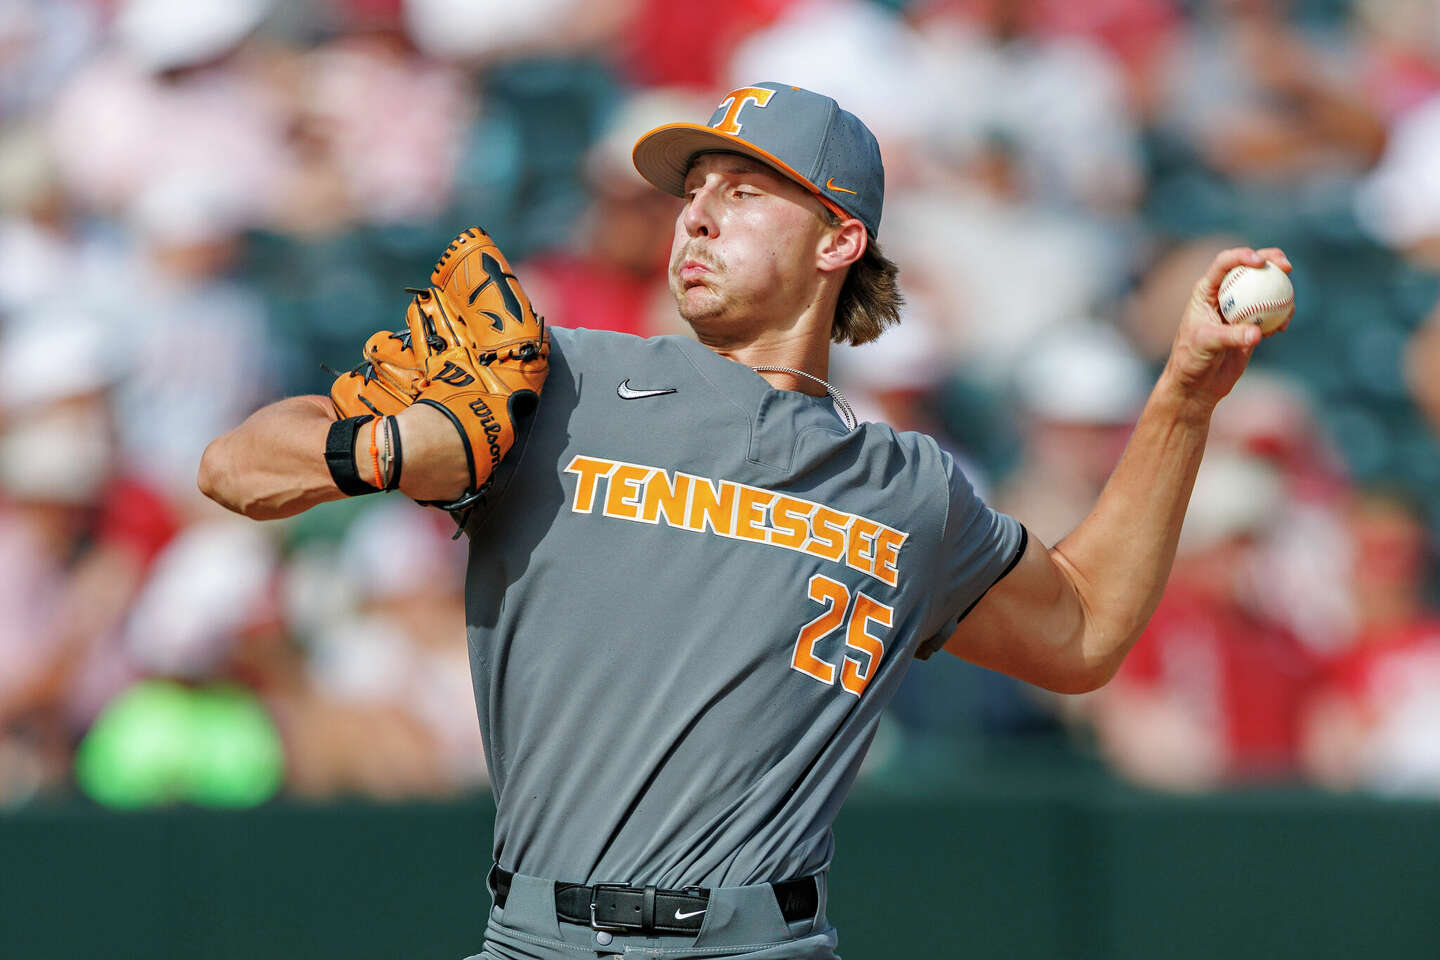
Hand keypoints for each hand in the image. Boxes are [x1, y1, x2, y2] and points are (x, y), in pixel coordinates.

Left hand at [1161, 246, 1291, 418]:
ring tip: (1290, 300)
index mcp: (1206, 291)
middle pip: (1249, 270)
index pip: (1224, 264)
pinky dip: (1280, 315)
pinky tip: (1284, 325)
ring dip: (1280, 290)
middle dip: (1270, 261)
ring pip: (1263, 290)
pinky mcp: (1250, 326)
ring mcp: (1238, 310)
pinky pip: (1271, 314)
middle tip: (1287, 266)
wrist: (1196, 384)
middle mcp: (1223, 296)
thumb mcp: (1207, 344)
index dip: (1243, 256)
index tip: (1260, 261)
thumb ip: (1231, 336)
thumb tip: (1257, 332)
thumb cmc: (1191, 360)